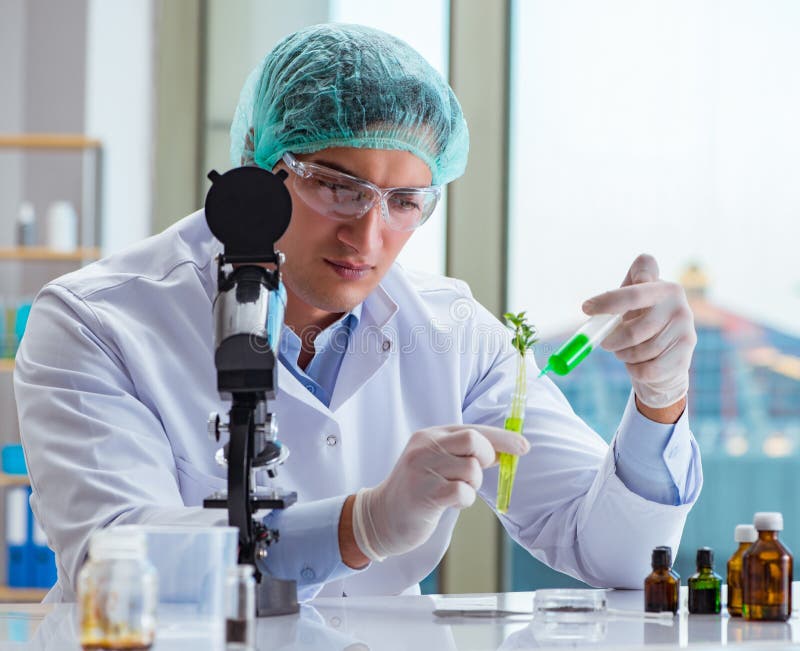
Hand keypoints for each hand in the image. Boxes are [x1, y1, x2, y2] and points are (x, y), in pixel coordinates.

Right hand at [351, 425, 529, 560]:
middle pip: (474, 441)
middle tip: (479, 474)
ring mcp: (423, 469)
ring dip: (473, 485)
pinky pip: (462, 492)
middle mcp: (425, 447)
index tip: (523, 446)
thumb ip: (462, 454)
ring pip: (471, 469)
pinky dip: (465, 500)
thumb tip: (503, 452)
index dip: (502, 437)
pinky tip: (450, 504)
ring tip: (456, 492)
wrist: (381, 517)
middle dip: (487, 457)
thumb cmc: (417, 491)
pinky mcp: (424, 493)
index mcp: (430, 435)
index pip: (472, 429)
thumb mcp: (435, 463)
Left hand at [582, 254, 695, 409]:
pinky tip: (638, 364)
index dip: (608, 301)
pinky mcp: (685, 356)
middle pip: (632, 330)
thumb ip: (616, 299)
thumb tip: (590, 309)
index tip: (587, 309)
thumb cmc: (641, 323)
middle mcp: (679, 305)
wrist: (667, 356)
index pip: (633, 293)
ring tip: (624, 351)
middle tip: (605, 342)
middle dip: (612, 341)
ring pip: (640, 351)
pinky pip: (647, 370)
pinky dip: (635, 370)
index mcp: (664, 287)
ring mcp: (686, 330)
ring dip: (624, 355)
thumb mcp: (631, 304)